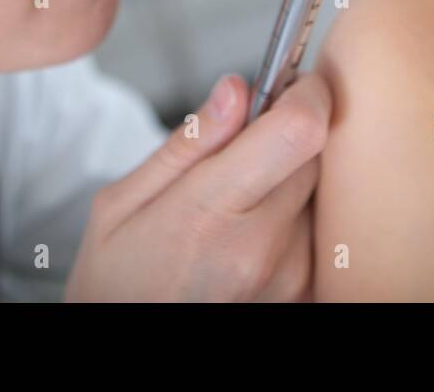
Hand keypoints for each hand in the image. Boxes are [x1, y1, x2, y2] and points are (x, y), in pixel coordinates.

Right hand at [65, 72, 329, 301]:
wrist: (127, 351)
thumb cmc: (116, 283)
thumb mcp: (121, 204)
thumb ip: (187, 143)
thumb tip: (237, 89)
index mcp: (209, 214)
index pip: (298, 131)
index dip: (306, 93)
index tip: (293, 82)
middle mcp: (262, 249)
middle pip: (315, 154)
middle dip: (288, 134)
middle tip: (243, 146)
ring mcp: (290, 277)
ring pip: (317, 192)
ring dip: (288, 180)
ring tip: (235, 205)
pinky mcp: (304, 295)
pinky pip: (315, 230)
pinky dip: (292, 218)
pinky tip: (248, 234)